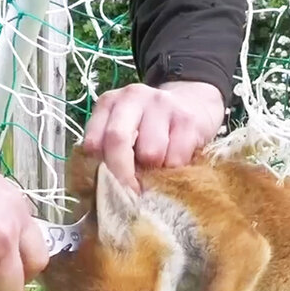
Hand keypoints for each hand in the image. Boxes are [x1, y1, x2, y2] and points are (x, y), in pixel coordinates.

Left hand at [81, 80, 225, 192]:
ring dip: (155, 170)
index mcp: (109, 103)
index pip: (94, 141)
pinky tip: (175, 160)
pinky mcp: (187, 118)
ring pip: (150, 153)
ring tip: (158, 167)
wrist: (195, 104)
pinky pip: (176, 158)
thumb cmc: (151, 128)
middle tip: (133, 193)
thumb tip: (108, 190)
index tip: (111, 189)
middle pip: (117, 140)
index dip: (101, 170)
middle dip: (124, 174)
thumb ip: (111, 152)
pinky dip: (175, 169)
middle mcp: (132, 97)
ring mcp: (161, 104)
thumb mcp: (126, 132)